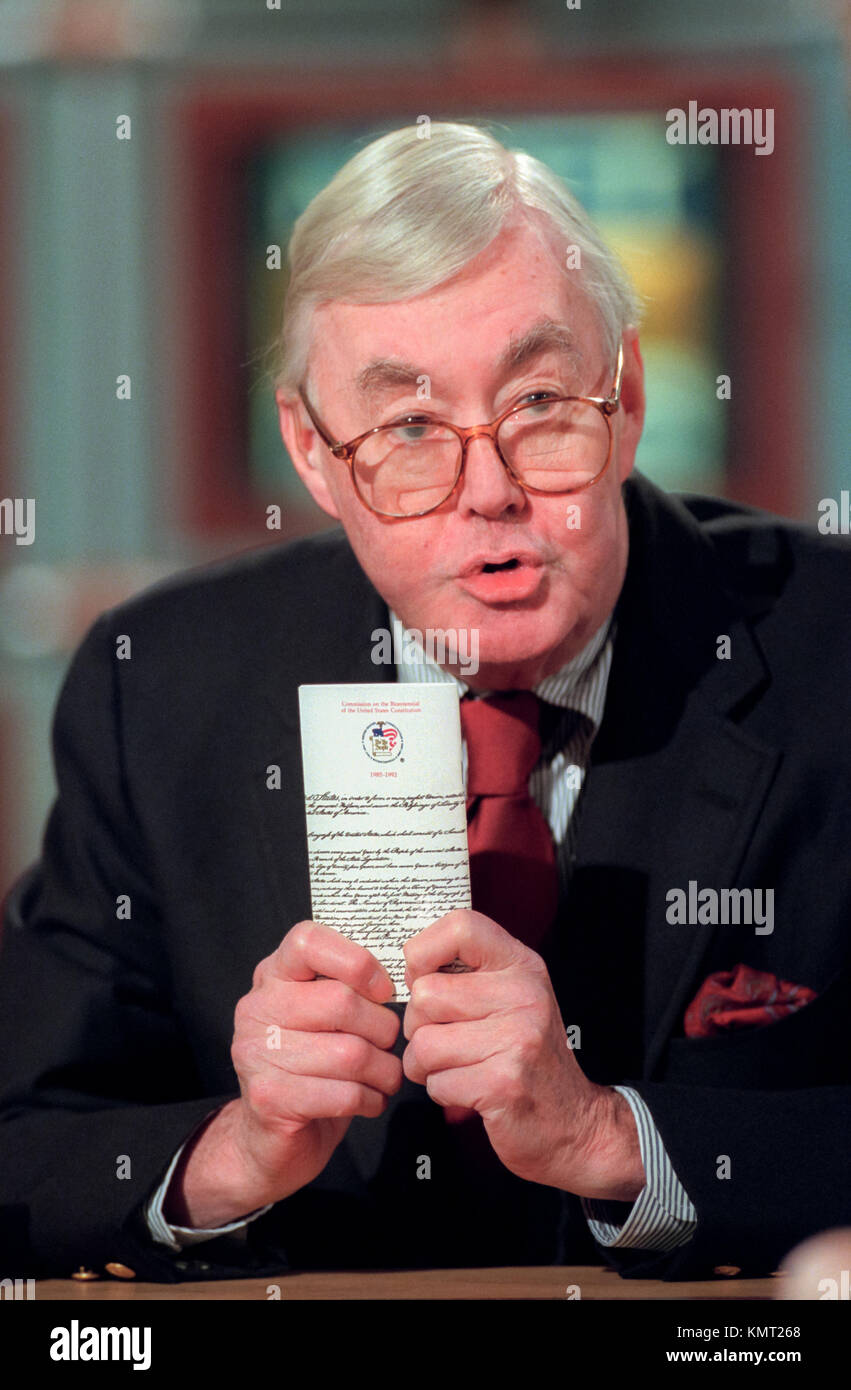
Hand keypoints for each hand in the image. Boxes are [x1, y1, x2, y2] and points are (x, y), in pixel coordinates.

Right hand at [164, 921, 402, 1227]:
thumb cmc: (311, 1068)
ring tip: (385, 1077)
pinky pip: (344, 1094)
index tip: (382, 989)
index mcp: (272, 977)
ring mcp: (257, 1054)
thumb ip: (346, 987)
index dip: (356, 961)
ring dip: (383, 1070)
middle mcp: (257, 1009)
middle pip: (342, 1001)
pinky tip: (369, 1101)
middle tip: (388, 1045)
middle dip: (383, 1029)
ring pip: (350, 1053)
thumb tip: (404, 979)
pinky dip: (370, 1100)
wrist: (269, 1140)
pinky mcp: (269, 1099)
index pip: (307, 941)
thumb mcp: (321, 1016)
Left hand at [401, 909, 644, 1200]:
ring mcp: (517, 1038)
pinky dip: (442, 1092)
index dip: (425, 951)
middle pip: (425, 994)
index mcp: (521, 965)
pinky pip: (436, 1082)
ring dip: (426, 1065)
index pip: (460, 926)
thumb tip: (408, 968)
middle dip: (419, 1026)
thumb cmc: (528, 1058)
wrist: (574, 1122)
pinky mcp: (504, 1083)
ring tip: (456, 1067)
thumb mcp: (511, 999)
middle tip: (445, 1041)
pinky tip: (469, 1090)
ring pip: (423, 1042)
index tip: (424, 979)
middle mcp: (524, 994)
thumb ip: (468, 975)